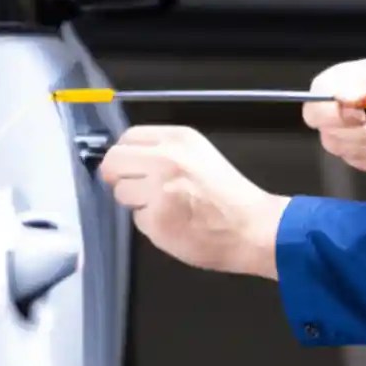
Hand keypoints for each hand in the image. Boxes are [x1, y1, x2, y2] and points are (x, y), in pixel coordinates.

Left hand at [99, 126, 289, 279]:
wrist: (253, 228)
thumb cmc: (228, 196)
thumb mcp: (199, 155)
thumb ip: (164, 151)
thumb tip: (127, 160)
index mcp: (178, 138)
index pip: (127, 138)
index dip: (125, 156)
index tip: (132, 168)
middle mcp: (166, 158)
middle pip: (112, 162)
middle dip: (120, 178)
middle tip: (140, 190)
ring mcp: (160, 189)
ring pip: (121, 192)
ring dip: (137, 203)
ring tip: (167, 208)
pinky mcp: (157, 218)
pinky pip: (136, 219)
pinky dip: (150, 224)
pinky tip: (174, 223)